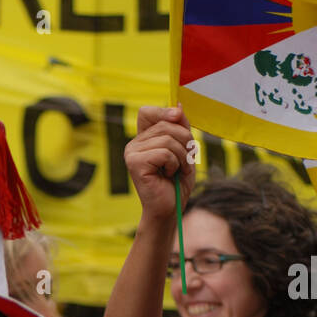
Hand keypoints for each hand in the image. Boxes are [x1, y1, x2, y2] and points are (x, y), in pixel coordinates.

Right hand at [125, 105, 196, 222]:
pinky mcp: (135, 164)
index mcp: (143, 139)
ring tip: (178, 170)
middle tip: (185, 160)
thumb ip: (181, 128)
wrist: (169, 209)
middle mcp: (134, 144)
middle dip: (185, 140)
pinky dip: (174, 164)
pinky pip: (164, 152)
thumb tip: (178, 106)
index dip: (163, 111)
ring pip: (167, 139)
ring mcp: (131, 153)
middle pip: (165, 124)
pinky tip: (170, 175)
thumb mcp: (184, 150)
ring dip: (181, 156)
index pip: (147, 112)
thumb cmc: (176, 183)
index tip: (177, 117)